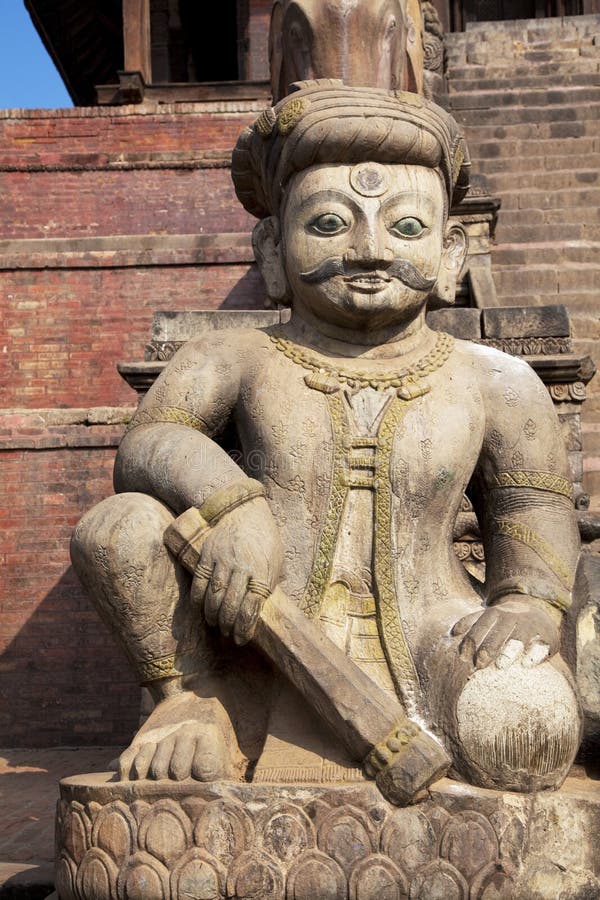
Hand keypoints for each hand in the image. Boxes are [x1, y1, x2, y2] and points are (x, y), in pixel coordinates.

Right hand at [190, 497, 282, 644]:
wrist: (243, 509)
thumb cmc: (264, 538)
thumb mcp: (276, 559)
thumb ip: (270, 583)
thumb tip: (264, 609)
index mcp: (262, 570)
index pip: (252, 607)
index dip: (245, 627)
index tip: (241, 639)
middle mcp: (242, 566)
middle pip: (231, 604)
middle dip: (228, 625)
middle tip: (227, 635)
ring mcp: (223, 559)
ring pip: (213, 595)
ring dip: (213, 616)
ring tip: (216, 625)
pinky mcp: (207, 554)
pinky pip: (199, 582)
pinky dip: (198, 600)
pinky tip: (201, 609)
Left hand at [451, 596, 560, 669]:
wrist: (536, 609)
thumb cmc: (505, 620)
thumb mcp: (488, 616)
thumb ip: (470, 623)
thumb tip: (452, 633)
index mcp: (494, 614)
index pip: (479, 626)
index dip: (471, 641)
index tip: (464, 658)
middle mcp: (511, 619)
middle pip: (498, 634)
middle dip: (488, 648)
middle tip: (479, 664)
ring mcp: (529, 627)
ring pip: (518, 639)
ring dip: (509, 651)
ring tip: (501, 665)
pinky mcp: (547, 637)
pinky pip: (541, 647)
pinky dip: (534, 655)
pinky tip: (526, 664)